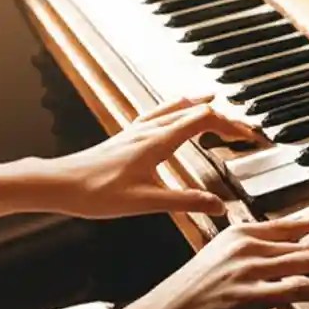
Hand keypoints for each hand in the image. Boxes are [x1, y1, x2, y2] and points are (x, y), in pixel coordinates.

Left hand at [41, 95, 259, 219]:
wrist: (59, 184)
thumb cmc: (95, 193)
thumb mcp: (145, 202)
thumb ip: (185, 202)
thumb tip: (219, 205)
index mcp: (158, 141)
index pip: (204, 120)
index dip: (232, 125)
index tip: (250, 136)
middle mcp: (149, 130)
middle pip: (195, 111)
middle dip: (224, 118)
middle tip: (244, 130)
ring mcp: (136, 130)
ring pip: (175, 107)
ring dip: (199, 105)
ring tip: (215, 102)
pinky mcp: (125, 136)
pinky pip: (157, 112)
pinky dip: (175, 108)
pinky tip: (171, 113)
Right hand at [114, 208, 308, 308]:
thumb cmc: (183, 305)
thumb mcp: (218, 271)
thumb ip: (248, 264)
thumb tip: (279, 270)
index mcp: (237, 235)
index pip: (288, 224)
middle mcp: (245, 245)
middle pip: (308, 246)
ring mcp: (248, 268)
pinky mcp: (250, 295)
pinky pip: (302, 290)